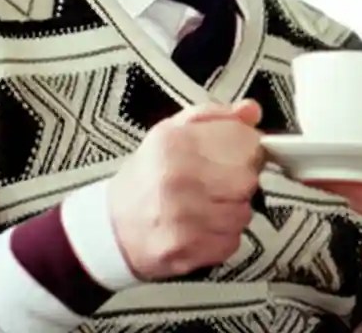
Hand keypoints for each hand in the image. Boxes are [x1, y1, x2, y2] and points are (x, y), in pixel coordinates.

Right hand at [108, 100, 264, 279]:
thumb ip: (216, 117)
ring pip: (243, 214)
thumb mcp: (174, 132)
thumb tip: (251, 110)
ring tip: (206, 207)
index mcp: (176, 143)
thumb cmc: (149, 176)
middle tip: (218, 184)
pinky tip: (201, 228)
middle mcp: (177, 179)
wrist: (110, 226)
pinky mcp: (184, 250)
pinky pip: (231, 242)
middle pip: (248, 181)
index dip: (248, 152)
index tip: (238, 156)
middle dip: (240, 183)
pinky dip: (222, 238)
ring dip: (232, 212)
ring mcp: (181, 218)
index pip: (246, 145)